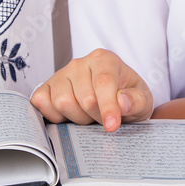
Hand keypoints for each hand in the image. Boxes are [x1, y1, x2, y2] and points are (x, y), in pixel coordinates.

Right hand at [31, 49, 151, 131]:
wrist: (111, 98)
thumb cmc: (127, 97)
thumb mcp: (143, 100)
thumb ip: (136, 101)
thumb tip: (122, 102)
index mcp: (105, 59)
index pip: (103, 82)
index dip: (108, 107)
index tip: (112, 126)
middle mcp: (80, 63)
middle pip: (84, 98)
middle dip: (95, 116)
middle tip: (103, 118)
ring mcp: (61, 74)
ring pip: (62, 102)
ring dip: (77, 118)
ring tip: (88, 115)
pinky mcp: (46, 86)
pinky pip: (42, 103)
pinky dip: (54, 115)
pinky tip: (68, 115)